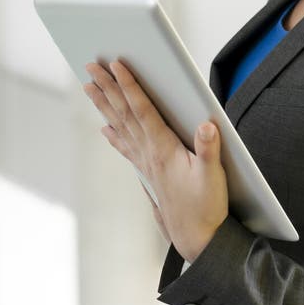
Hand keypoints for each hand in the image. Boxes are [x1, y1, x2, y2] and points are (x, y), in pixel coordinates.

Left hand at [83, 60, 228, 261]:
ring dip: (104, 104)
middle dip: (108, 87)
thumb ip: (209, 149)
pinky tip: (105, 128)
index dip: (129, 86)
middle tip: (91, 66)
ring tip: (89, 86)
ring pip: (119, 126)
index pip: (141, 110)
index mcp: (162, 149)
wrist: (197, 239)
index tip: (117, 65)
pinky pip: (125, 147)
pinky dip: (113, 134)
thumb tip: (207, 124)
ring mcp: (145, 164)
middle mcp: (148, 154)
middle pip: (123, 113)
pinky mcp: (148, 173)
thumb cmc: (206, 207)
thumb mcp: (213, 176)